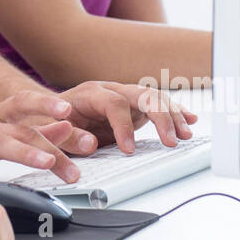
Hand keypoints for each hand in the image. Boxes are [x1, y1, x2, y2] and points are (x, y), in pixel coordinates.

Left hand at [46, 81, 197, 155]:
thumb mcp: (49, 131)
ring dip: (172, 115)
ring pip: (154, 98)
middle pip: (141, 94)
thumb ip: (66, 137)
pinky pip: (158, 106)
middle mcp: (111, 90)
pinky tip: (190, 119)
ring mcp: (125, 97)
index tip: (129, 149)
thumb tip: (89, 143)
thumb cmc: (50, 122)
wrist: (51, 113)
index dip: (122, 125)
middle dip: (159, 116)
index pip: (113, 103)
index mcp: (89, 93)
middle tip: (170, 141)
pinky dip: (175, 112)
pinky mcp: (134, 108)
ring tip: (185, 135)